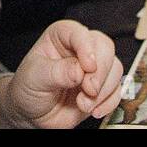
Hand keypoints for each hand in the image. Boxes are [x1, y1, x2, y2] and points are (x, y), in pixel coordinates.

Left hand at [0, 20, 124, 127]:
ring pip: (115, 69)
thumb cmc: (28, 88)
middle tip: (89, 89)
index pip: (80, 33)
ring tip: (83, 105)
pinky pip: (117, 91)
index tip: (87, 67)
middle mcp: (81, 48)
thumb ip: (57, 72)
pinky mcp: (102, 88)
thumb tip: (79, 71)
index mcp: (62, 36)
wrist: (31, 113)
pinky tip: (94, 111)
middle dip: (100, 71)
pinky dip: (109, 102)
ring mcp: (94, 68)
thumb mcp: (35, 77)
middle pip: (105, 47)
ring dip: (103, 90)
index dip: (87, 48)